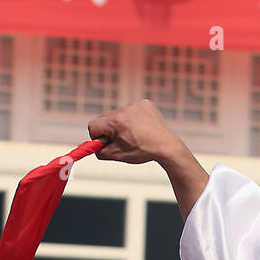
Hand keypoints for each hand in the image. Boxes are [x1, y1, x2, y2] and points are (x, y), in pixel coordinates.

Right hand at [89, 99, 209, 218]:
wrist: (168, 147)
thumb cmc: (143, 152)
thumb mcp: (117, 155)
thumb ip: (99, 151)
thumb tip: (91, 147)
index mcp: (116, 122)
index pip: (93, 126)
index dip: (97, 138)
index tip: (105, 144)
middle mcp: (124, 109)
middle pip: (105, 119)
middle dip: (109, 131)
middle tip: (122, 141)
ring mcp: (136, 104)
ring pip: (118, 114)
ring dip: (122, 124)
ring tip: (135, 135)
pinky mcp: (145, 103)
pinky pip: (132, 110)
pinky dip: (134, 119)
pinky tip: (143, 128)